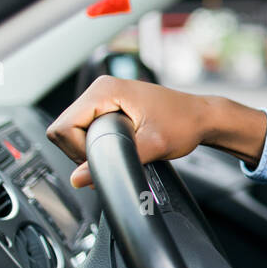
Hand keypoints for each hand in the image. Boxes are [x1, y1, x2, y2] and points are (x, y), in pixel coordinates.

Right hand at [46, 75, 266, 187]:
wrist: (203, 118)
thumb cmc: (184, 124)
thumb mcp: (153, 146)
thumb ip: (115, 161)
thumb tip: (79, 179)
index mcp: (105, 91)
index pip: (63, 126)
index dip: (76, 150)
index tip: (102, 160)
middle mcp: (101, 89)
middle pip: (64, 128)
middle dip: (81, 150)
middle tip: (113, 157)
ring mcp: (104, 96)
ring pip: (74, 129)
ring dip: (90, 147)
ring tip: (120, 150)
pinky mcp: (109, 105)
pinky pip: (87, 127)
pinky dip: (97, 142)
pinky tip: (119, 146)